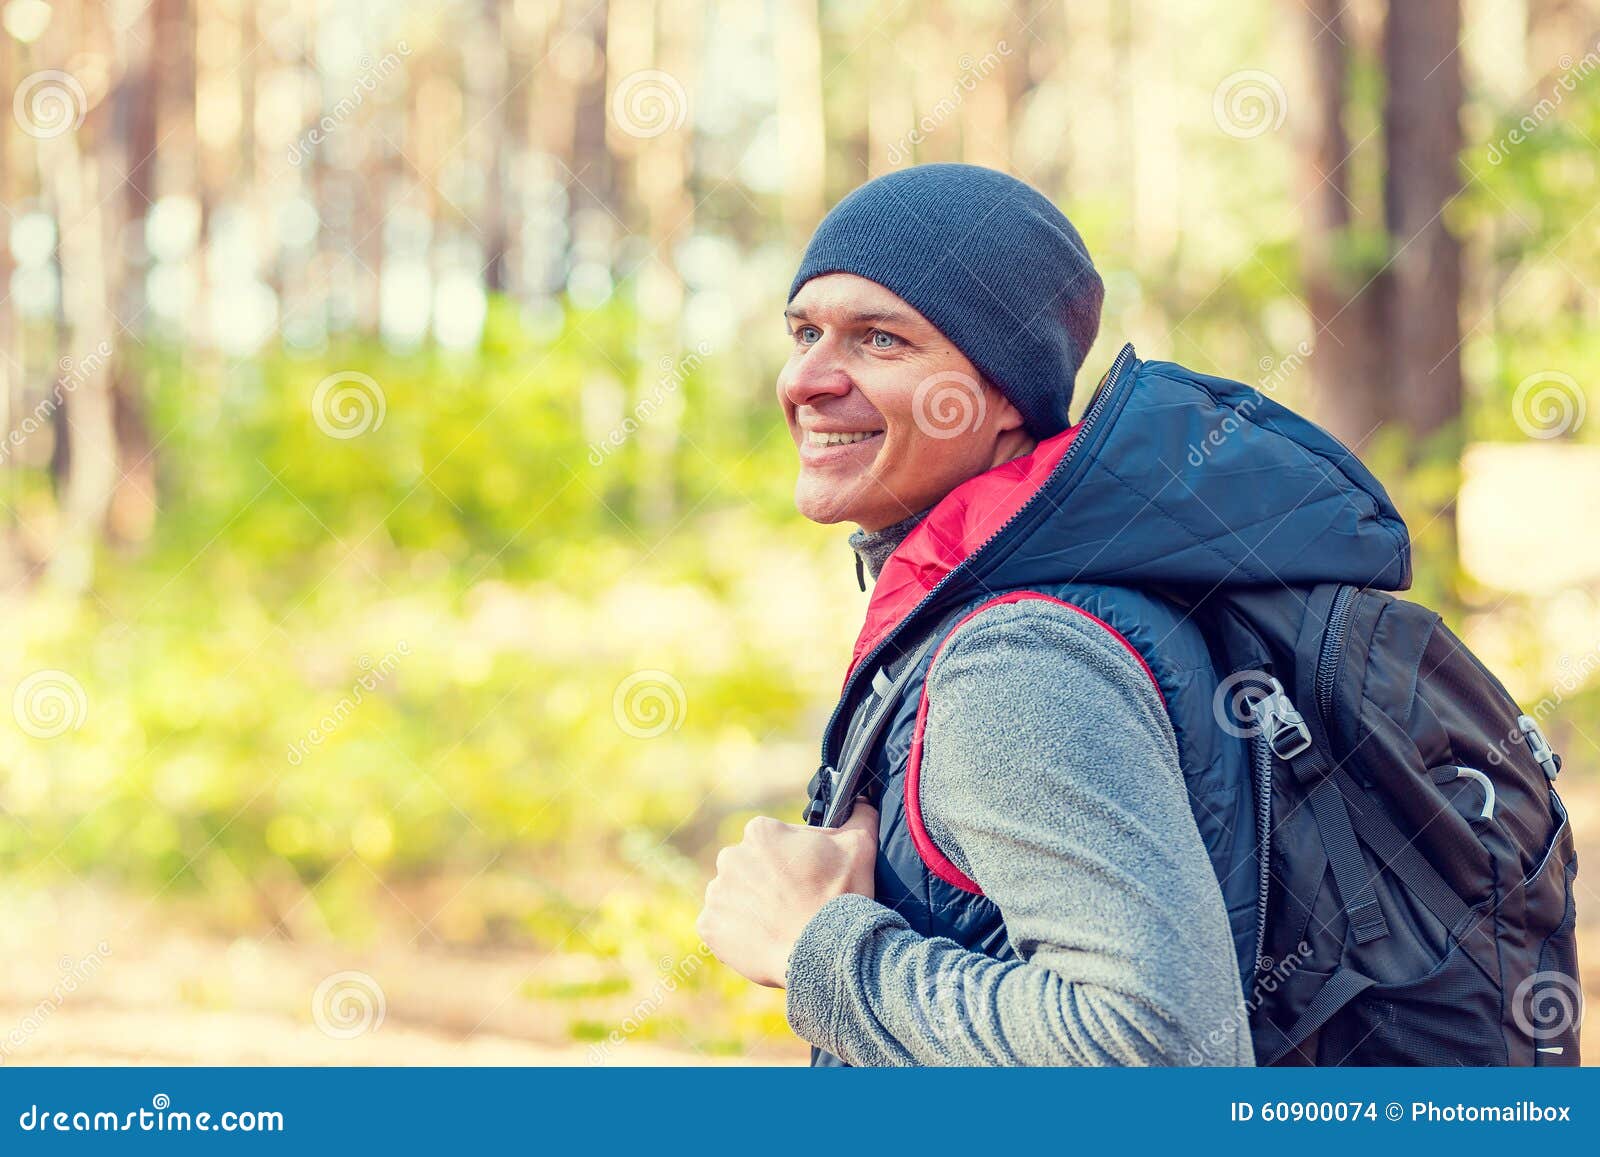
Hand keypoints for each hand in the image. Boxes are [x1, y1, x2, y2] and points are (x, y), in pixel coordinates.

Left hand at [696, 801, 878, 987]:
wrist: (825, 953)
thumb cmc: (842, 897)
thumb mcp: (860, 847)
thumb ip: (859, 816)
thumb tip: (862, 803)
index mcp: (760, 832)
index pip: (771, 840)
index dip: (791, 859)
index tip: (805, 876)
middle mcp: (730, 857)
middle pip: (749, 867)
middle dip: (767, 881)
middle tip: (794, 901)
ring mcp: (717, 893)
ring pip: (734, 895)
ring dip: (751, 906)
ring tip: (780, 923)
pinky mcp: (709, 926)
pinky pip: (720, 926)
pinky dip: (737, 932)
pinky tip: (764, 938)